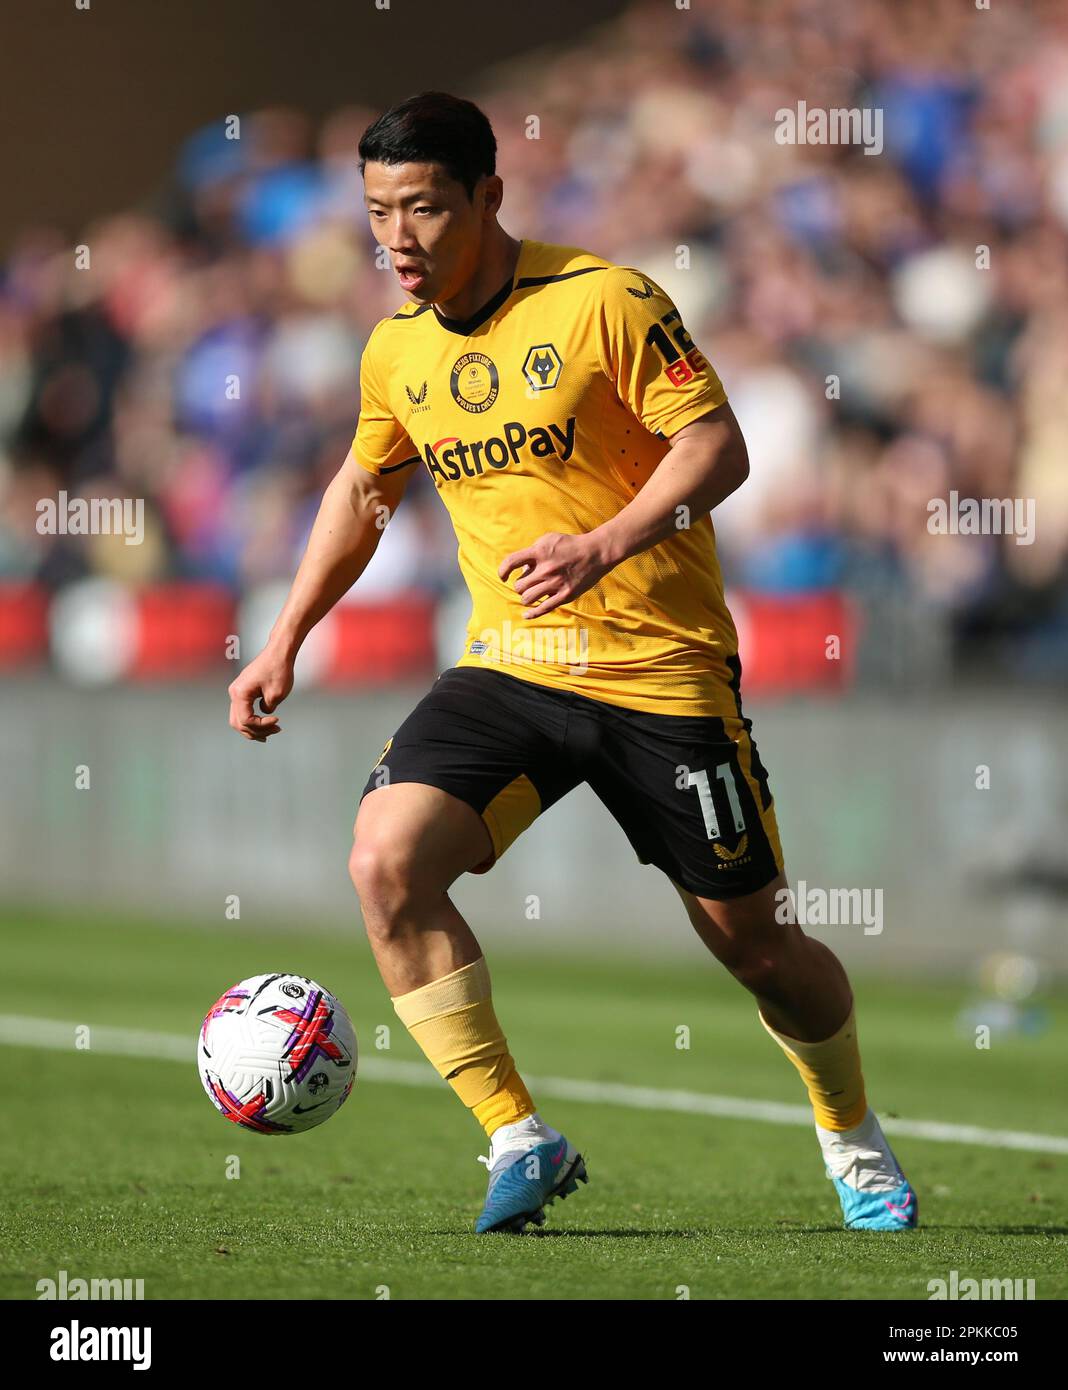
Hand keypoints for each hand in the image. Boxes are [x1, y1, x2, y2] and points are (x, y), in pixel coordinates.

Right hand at [227, 643, 294, 741]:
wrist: (279, 652)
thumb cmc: (278, 669)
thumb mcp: (276, 694)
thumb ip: (267, 709)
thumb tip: (263, 714)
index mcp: (240, 693)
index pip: (245, 720)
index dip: (261, 725)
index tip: (277, 720)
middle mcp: (234, 692)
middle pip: (238, 722)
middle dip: (256, 731)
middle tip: (274, 731)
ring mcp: (237, 691)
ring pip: (239, 718)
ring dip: (254, 727)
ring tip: (272, 731)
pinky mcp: (243, 690)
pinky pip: (243, 710)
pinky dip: (253, 719)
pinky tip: (265, 724)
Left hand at [498, 531, 612, 617]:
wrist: (596, 553)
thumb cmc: (570, 545)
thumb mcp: (549, 539)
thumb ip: (533, 551)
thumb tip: (521, 568)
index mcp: (539, 552)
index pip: (511, 562)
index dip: (503, 571)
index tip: (503, 576)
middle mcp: (546, 569)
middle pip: (519, 586)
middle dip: (520, 586)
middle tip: (527, 584)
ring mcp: (555, 583)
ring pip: (527, 599)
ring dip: (526, 598)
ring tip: (531, 594)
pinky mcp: (565, 595)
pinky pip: (543, 609)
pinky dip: (532, 614)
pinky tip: (526, 615)